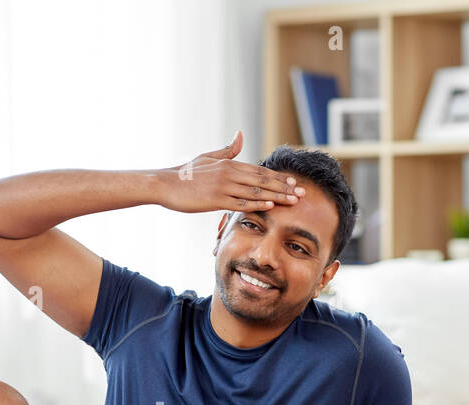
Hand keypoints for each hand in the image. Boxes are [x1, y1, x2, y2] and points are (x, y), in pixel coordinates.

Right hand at [159, 131, 304, 213]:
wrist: (165, 184)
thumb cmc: (186, 172)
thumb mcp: (208, 157)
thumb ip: (228, 150)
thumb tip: (240, 134)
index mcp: (229, 163)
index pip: (260, 171)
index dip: (279, 177)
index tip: (295, 182)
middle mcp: (229, 173)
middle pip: (263, 181)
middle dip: (284, 187)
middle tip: (302, 193)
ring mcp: (223, 187)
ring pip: (255, 192)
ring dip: (277, 197)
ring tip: (293, 201)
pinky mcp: (215, 200)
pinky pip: (240, 204)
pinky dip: (256, 205)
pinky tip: (270, 206)